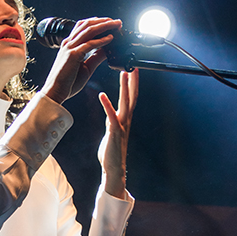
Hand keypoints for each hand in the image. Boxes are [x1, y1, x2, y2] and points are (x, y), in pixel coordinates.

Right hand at [41, 17, 120, 103]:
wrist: (55, 92)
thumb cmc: (68, 82)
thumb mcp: (86, 67)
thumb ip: (96, 57)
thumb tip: (107, 50)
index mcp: (70, 45)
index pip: (83, 27)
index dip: (97, 22)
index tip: (109, 23)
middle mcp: (69, 43)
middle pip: (87, 24)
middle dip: (103, 21)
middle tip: (117, 21)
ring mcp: (70, 48)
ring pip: (89, 30)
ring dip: (105, 26)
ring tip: (116, 25)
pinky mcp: (73, 55)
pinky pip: (89, 44)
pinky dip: (101, 40)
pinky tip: (111, 38)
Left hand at [97, 68, 138, 198]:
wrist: (113, 169)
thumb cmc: (111, 152)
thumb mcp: (112, 132)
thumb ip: (112, 121)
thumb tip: (111, 113)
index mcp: (125, 120)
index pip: (131, 98)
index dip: (132, 84)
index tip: (132, 70)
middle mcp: (125, 121)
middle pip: (132, 97)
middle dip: (133, 81)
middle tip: (134, 66)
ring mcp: (121, 126)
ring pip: (125, 103)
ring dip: (124, 88)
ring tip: (124, 73)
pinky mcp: (114, 132)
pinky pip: (111, 116)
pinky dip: (107, 105)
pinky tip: (102, 94)